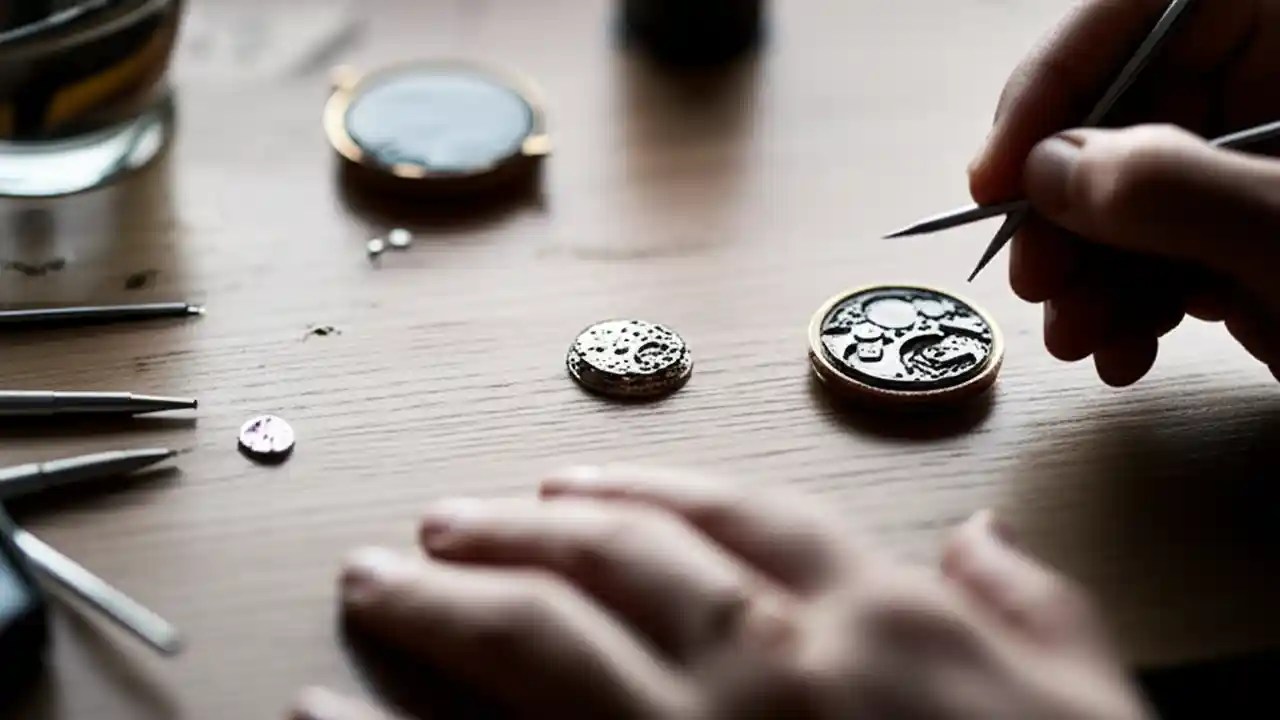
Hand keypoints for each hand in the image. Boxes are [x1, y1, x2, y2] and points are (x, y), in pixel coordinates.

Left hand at [290, 467, 1149, 719]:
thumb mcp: (1096, 716)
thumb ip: (1038, 616)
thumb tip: (983, 540)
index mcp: (882, 621)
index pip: (742, 515)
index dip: (648, 483)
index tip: (576, 478)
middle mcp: (771, 666)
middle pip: (616, 558)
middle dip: (520, 526)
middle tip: (448, 517)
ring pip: (537, 643)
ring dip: (445, 596)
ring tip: (380, 574)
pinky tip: (321, 715)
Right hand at [969, 0, 1279, 385]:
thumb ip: (1166, 187)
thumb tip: (1045, 171)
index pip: (1139, 11)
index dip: (1051, 85)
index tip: (993, 180)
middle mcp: (1275, 83)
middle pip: (1125, 111)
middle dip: (1066, 209)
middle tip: (1036, 279)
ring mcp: (1264, 162)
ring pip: (1134, 191)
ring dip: (1087, 275)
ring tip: (1078, 340)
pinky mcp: (1258, 230)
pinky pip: (1170, 248)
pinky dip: (1133, 305)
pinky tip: (1126, 354)